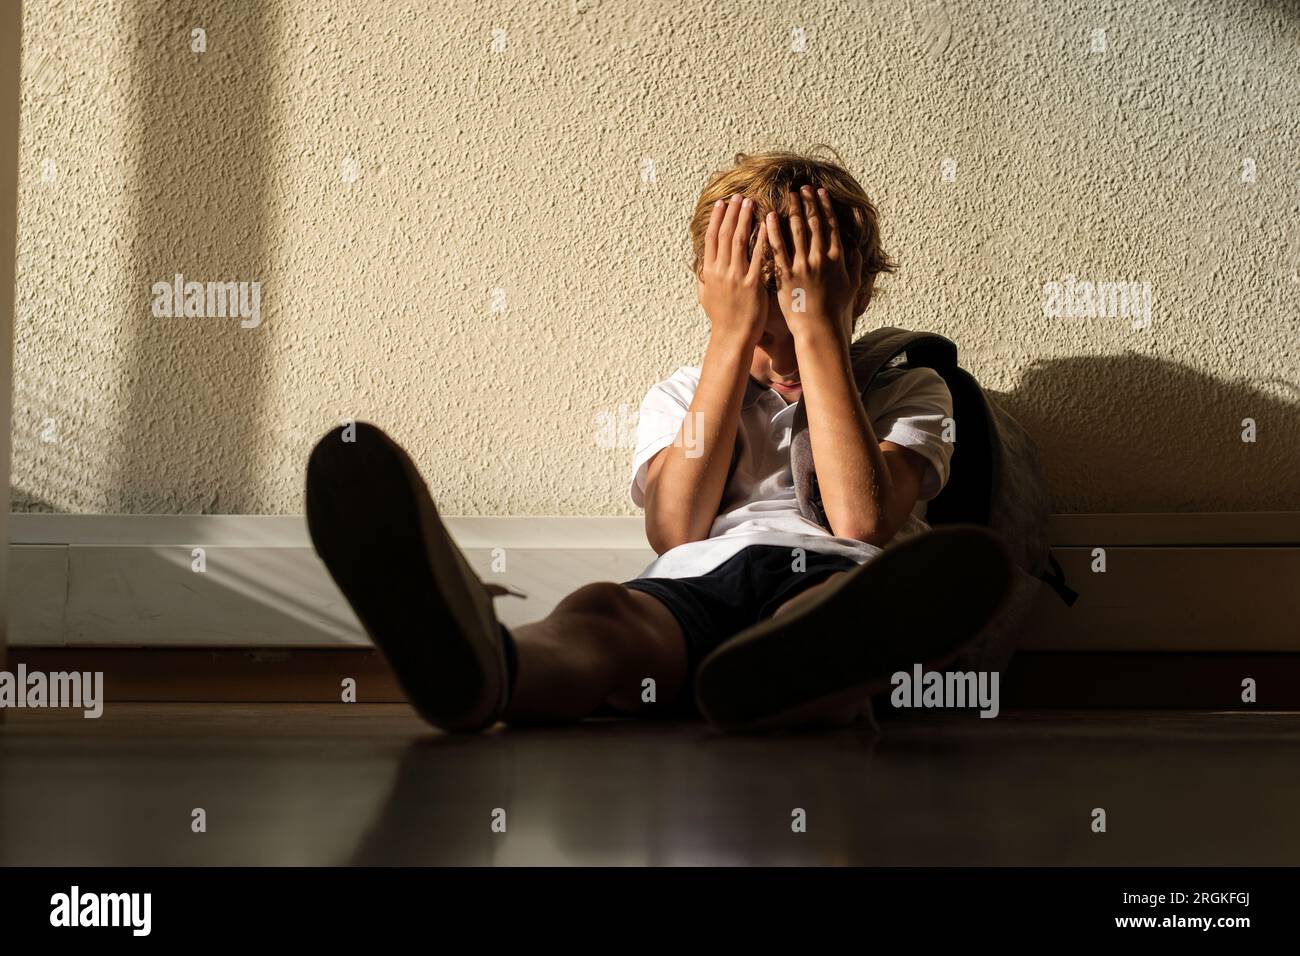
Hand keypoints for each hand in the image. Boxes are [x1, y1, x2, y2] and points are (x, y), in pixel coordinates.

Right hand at [697, 194, 769, 345]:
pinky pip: (758, 257)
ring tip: (751, 203)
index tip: (722, 203)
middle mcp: (721, 271)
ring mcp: (736, 276)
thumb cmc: (722, 318)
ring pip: (740, 241)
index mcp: (710, 272)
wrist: (733, 337)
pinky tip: (768, 225)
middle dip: (732, 213)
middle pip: (726, 234)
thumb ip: (704, 277)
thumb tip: (702, 264)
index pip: (712, 238)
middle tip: (739, 196)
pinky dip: (762, 239)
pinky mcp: (752, 284)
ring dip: (745, 219)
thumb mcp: (706, 296)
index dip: (717, 219)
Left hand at [765, 186, 862, 339]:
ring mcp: (803, 266)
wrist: (819, 330)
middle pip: (814, 223)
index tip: (820, 193)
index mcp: (837, 259)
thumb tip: (855, 250)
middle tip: (803, 188)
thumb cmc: (835, 311)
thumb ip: (854, 265)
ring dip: (792, 210)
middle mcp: (821, 259)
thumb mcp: (852, 286)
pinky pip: (778, 248)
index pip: (831, 226)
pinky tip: (769, 217)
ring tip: (788, 196)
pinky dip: (773, 231)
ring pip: (797, 231)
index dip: (825, 207)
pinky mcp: (787, 275)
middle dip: (808, 203)